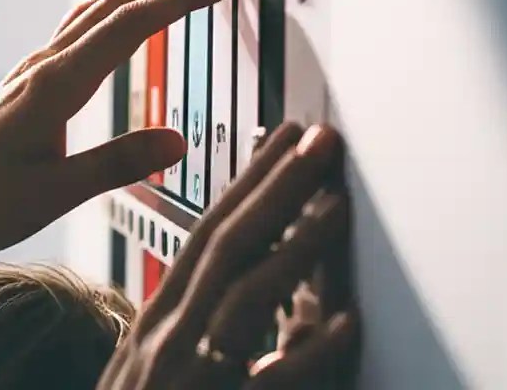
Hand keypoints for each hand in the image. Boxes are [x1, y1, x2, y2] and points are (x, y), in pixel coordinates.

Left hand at [0, 0, 241, 263]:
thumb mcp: (54, 195)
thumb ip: (117, 164)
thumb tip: (178, 141)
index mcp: (53, 86)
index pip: (131, 25)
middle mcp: (42, 68)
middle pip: (116, 5)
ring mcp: (33, 73)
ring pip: (96, 13)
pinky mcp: (29, 86)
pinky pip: (80, 32)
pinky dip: (117, 15)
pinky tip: (125, 26)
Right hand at [97, 124, 359, 388]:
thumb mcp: (172, 373)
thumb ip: (224, 341)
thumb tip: (298, 323)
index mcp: (160, 323)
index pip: (206, 236)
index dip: (249, 184)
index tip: (285, 141)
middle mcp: (166, 340)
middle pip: (225, 247)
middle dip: (276, 187)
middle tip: (319, 141)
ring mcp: (185, 376)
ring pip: (242, 296)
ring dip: (295, 246)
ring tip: (338, 207)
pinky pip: (268, 381)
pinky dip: (308, 352)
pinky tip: (346, 325)